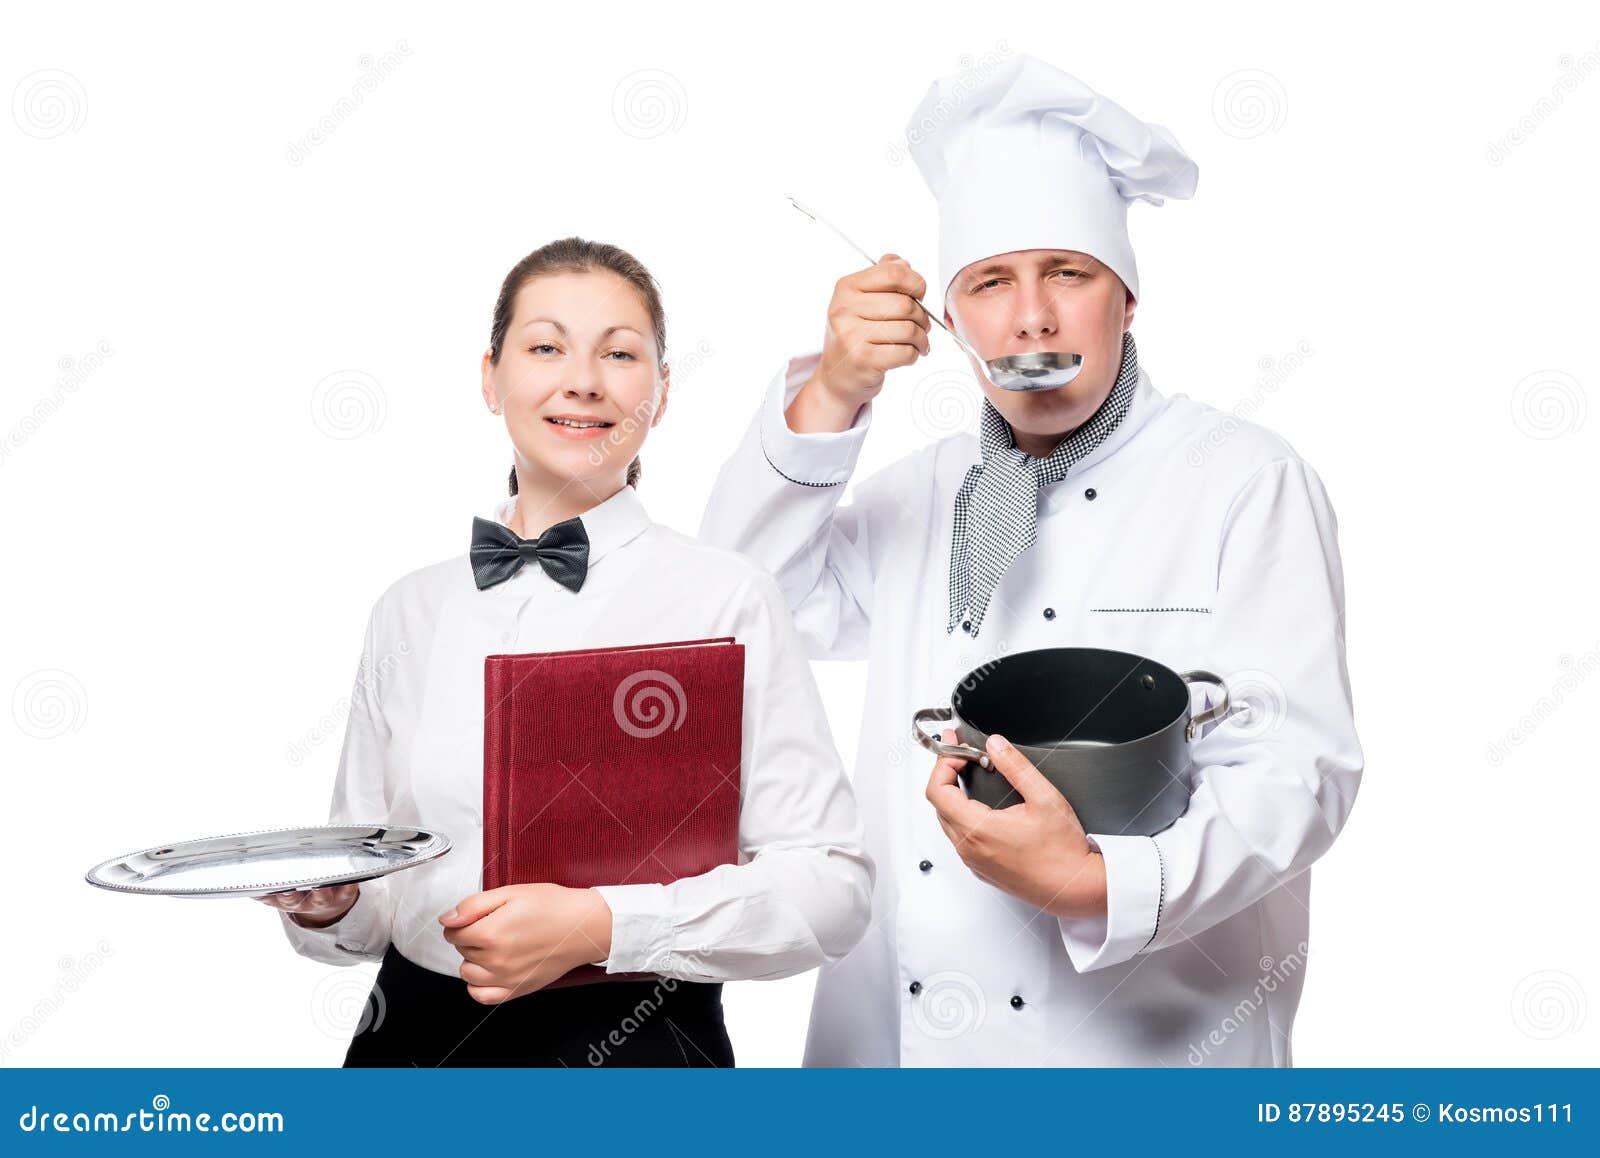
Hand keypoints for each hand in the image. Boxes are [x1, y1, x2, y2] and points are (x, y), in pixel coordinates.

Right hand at [256, 883, 359, 927]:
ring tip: (318, 883)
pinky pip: (347, 890)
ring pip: (321, 897)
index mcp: (288, 901)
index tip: (262, 890)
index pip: (273, 899)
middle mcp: (304, 902)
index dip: (267, 896)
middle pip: (294, 901)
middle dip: (289, 895)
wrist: (330, 908)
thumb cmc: (304, 894)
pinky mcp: (344, 894)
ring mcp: (325, 899)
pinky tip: (350, 879)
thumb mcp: (283, 896)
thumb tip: (244, 878)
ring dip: (319, 891)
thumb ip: (267, 890)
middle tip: (286, 888)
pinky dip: (349, 885)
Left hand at [439, 884, 613, 1004]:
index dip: (461, 921)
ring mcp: (506, 978)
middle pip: (461, 950)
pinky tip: (490, 969)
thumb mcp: (511, 892)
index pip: (452, 932)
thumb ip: (473, 905)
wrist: (584, 926)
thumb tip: (447, 919)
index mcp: (491, 933)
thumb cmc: (553, 906)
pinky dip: (479, 984)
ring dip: (474, 958)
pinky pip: (481, 996)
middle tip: (495, 924)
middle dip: (471, 936)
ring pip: (467, 972)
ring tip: (495, 945)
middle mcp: (496, 960)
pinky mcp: (517, 989)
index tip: (475, 916)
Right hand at [786, 255, 930, 432]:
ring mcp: (852, 335)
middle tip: (920, 326)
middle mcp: (845, 309)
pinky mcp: (863, 359)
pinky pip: (905, 352)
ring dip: (921, 338)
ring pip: (909, 329)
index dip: (916, 283)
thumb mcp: (860, 301)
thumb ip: (881, 277)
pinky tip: (907, 354)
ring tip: (917, 342)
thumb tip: (904, 262)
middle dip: (921, 317)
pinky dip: (914, 355)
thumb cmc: (854, 336)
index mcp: (846, 287)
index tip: (919, 295)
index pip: (894, 273)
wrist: (836, 377)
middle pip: (905, 304)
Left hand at [925, 731, 1107, 919]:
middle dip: (948, 774)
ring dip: (954, 795)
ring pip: (948, 821)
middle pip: (939, 804)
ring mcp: (974, 862)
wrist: (1075, 888)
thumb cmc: (1063, 852)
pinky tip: (983, 806)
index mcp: (977, 829)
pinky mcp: (982, 869)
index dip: (944, 763)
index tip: (958, 750)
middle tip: (964, 755)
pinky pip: (961, 839)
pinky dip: (963, 816)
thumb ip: (1015, 766)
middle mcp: (969, 849)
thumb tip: (995, 745)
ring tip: (973, 775)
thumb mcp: (1043, 797)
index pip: (937, 790)